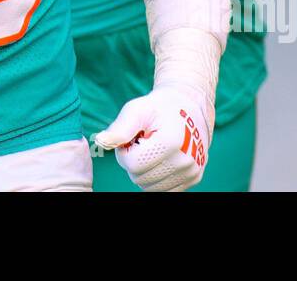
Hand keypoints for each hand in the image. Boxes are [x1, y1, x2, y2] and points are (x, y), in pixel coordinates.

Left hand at [94, 84, 211, 191]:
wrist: (190, 107)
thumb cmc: (159, 108)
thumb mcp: (138, 109)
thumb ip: (120, 127)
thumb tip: (102, 142)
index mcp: (171, 142)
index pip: (133, 164)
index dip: (124, 152)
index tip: (132, 138)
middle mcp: (185, 161)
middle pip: (139, 178)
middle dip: (134, 161)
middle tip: (143, 142)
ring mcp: (191, 172)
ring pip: (149, 187)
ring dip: (145, 171)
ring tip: (153, 150)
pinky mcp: (194, 178)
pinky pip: (163, 190)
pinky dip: (157, 177)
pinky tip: (162, 158)